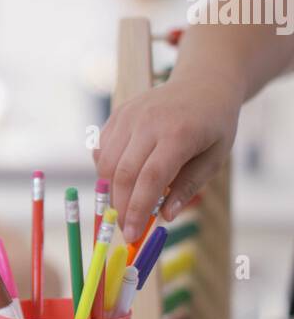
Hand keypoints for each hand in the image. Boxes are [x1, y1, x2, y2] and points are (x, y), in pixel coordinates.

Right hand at [93, 75, 241, 242]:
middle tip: (125, 228)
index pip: (150, 179)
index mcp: (178, 134)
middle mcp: (148, 122)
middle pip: (122, 173)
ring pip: (105, 163)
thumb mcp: (215, 158)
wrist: (203, 83)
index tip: (132, 235)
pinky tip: (122, 177)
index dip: (137, 210)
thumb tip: (165, 215)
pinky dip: (106, 170)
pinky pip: (102, 149)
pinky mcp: (117, 114)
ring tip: (125, 203)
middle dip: (120, 207)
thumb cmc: (214, 124)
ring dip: (110, 190)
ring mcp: (129, 116)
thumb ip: (188, 186)